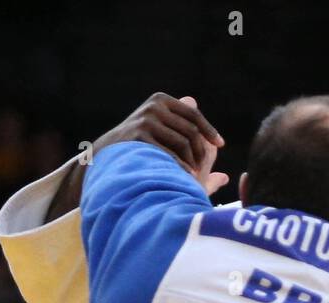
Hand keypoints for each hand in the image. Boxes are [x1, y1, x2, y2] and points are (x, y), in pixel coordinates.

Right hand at [93, 93, 227, 193]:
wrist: (108, 152)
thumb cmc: (139, 141)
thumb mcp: (157, 122)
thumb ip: (175, 115)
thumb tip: (194, 100)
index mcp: (161, 100)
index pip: (193, 115)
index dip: (209, 130)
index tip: (220, 144)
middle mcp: (154, 106)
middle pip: (191, 130)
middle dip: (201, 150)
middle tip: (203, 167)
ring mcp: (146, 120)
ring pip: (183, 142)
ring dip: (192, 161)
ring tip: (195, 174)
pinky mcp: (139, 136)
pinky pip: (170, 154)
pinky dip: (180, 167)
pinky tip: (185, 176)